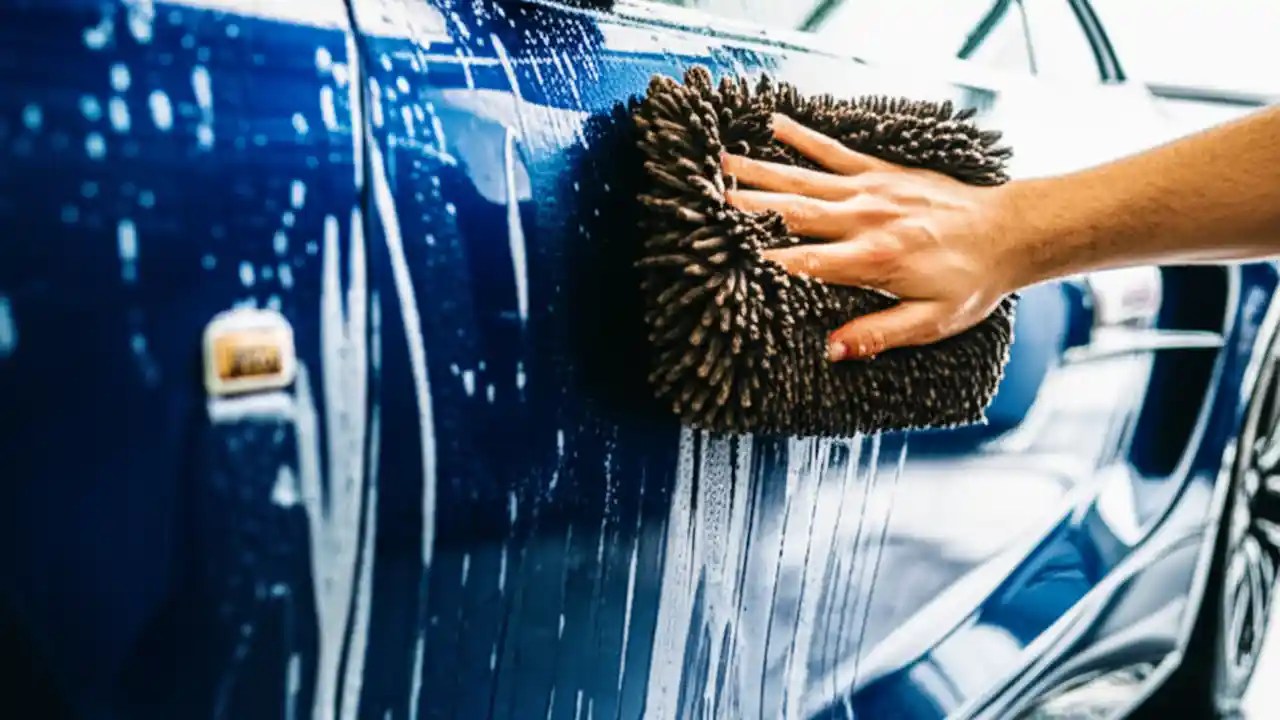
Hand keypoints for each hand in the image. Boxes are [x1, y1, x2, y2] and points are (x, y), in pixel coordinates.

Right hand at [724, 114, 1028, 362]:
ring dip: (759, 170)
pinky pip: (835, 151)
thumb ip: (878, 335)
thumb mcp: (931, 322)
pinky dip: (803, 136)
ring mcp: (871, 191)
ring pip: (803, 180)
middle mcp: (865, 219)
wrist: (1009, 233)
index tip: (722, 259)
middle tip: (703, 199)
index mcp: (872, 261)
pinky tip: (774, 122)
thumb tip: (830, 351)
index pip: (803, 263)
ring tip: (719, 161)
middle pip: (792, 213)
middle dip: (745, 208)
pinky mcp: (881, 173)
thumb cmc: (970, 283)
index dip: (761, 262)